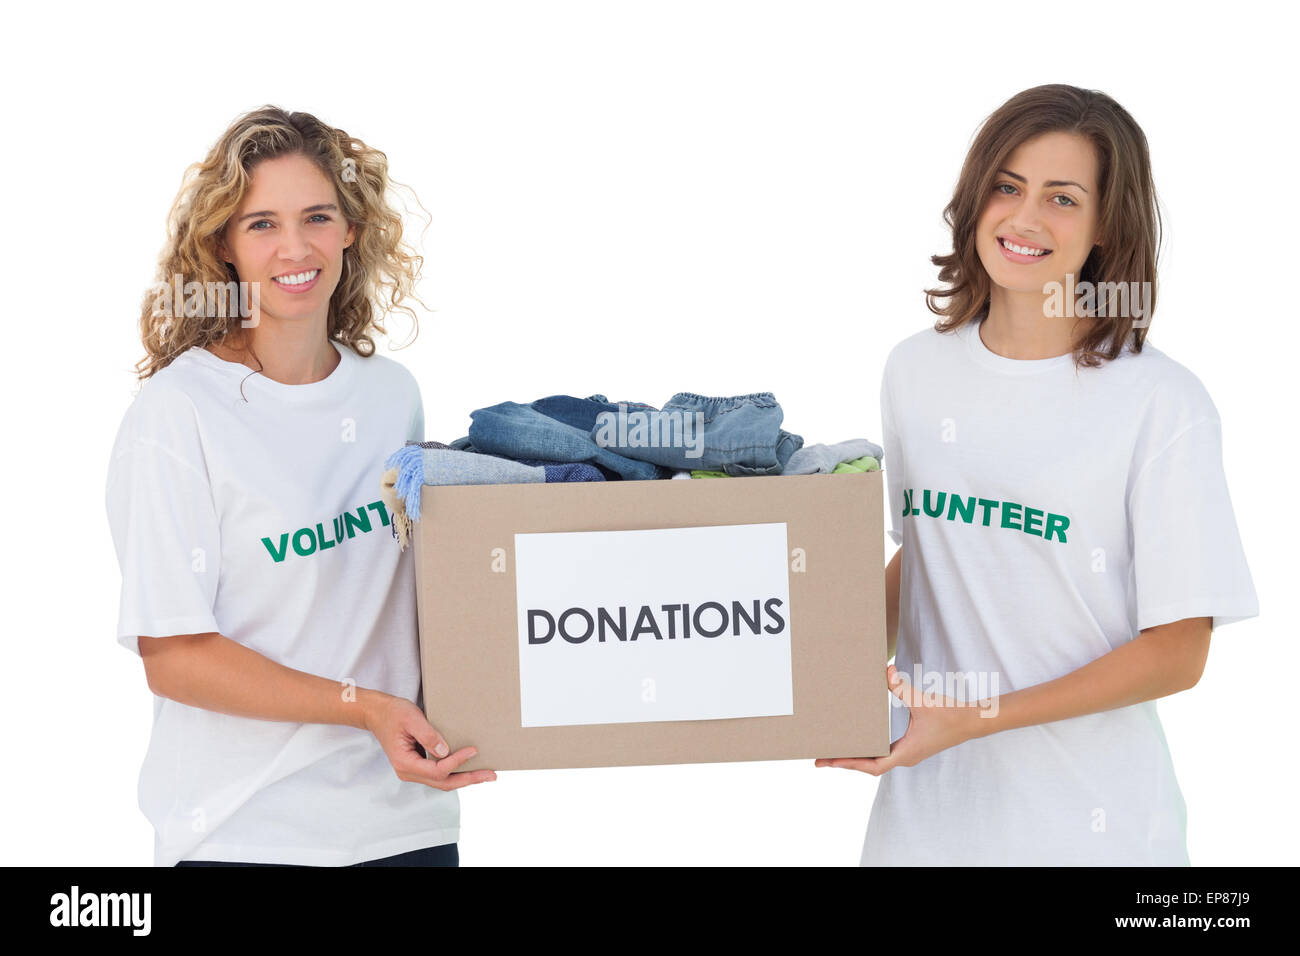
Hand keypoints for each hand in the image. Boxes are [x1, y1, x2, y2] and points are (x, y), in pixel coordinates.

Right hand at [361, 691, 496, 790]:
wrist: (377, 713)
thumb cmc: (393, 713)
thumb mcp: (411, 719)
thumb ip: (428, 735)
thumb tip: (445, 752)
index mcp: (405, 763)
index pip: (437, 770)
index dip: (457, 762)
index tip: (473, 751)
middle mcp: (408, 772)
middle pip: (443, 783)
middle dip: (468, 779)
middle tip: (490, 775)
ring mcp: (413, 770)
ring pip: (442, 782)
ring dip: (464, 779)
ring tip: (485, 775)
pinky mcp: (418, 765)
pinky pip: (439, 774)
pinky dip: (455, 773)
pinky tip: (470, 769)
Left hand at [815, 664, 980, 774]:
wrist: (973, 721)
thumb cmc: (950, 714)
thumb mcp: (923, 700)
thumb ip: (902, 687)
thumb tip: (885, 670)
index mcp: (906, 753)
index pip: (872, 765)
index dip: (850, 764)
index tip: (830, 761)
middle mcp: (905, 757)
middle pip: (869, 765)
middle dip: (845, 762)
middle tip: (820, 758)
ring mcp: (908, 753)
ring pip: (876, 761)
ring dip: (855, 758)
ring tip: (833, 752)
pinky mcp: (911, 747)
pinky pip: (884, 753)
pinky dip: (868, 751)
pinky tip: (858, 742)